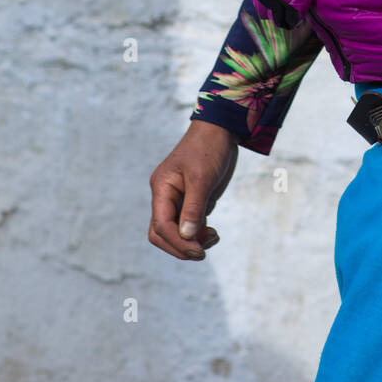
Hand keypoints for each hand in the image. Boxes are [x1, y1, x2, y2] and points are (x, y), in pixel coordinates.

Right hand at [148, 121, 239, 260]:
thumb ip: (194, 207)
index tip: (198, 250)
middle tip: (203, 252)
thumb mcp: (202, 177)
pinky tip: (213, 233)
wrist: (221, 130)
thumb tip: (187, 237)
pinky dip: (199, 234)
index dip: (177, 242)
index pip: (160, 225)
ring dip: (192, 242)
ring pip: (176, 232)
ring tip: (213, 238)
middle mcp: (165, 196)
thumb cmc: (209, 148)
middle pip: (162, 234)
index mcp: (162, 188)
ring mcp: (178, 199)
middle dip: (181, 247)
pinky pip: (189, 226)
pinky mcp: (192, 200)